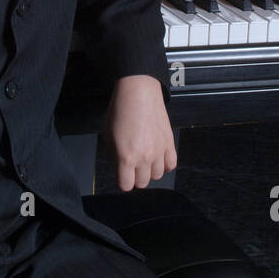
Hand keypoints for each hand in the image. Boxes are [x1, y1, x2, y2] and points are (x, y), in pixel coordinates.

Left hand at [105, 75, 175, 191]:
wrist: (138, 92)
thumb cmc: (121, 110)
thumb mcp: (107, 135)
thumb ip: (113, 155)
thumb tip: (119, 166)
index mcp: (125, 157)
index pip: (126, 185)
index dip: (122, 181)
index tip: (122, 176)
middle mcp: (144, 157)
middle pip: (142, 183)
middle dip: (135, 177)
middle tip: (132, 168)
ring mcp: (159, 151)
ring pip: (157, 175)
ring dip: (149, 171)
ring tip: (144, 160)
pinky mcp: (170, 143)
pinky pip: (171, 164)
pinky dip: (165, 164)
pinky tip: (158, 158)